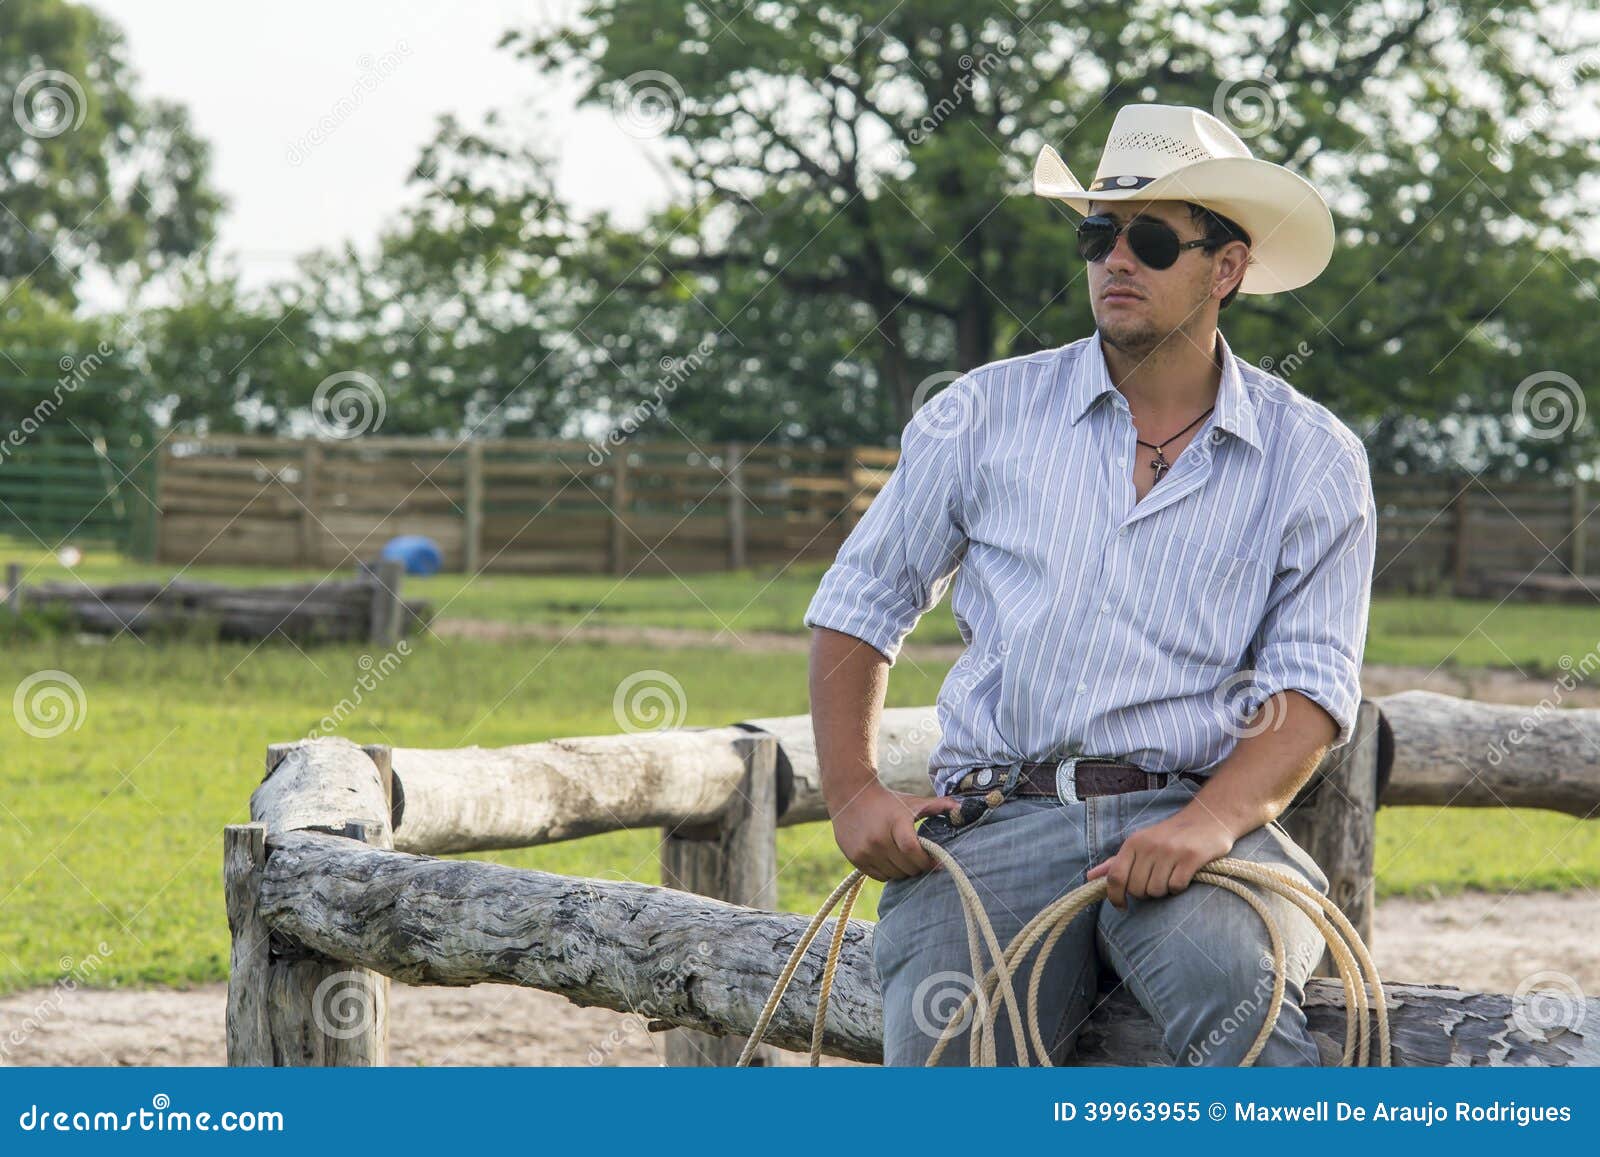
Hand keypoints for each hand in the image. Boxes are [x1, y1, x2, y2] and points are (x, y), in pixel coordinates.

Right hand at [829, 783, 962, 880]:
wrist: (850, 795)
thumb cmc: (887, 800)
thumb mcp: (912, 801)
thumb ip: (937, 805)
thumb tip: (961, 808)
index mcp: (895, 822)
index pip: (913, 851)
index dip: (928, 861)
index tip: (937, 863)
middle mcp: (878, 838)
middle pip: (907, 867)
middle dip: (918, 866)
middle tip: (921, 859)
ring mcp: (865, 850)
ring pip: (894, 874)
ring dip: (904, 870)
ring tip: (905, 858)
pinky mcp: (856, 858)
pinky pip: (880, 876)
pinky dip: (889, 872)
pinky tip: (890, 859)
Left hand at [1085, 804, 1234, 909]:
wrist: (1208, 818)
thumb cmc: (1169, 836)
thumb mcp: (1140, 843)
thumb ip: (1115, 863)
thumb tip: (1089, 878)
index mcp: (1133, 842)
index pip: (1115, 877)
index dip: (1115, 897)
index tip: (1122, 906)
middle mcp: (1149, 846)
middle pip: (1136, 889)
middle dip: (1144, 893)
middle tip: (1155, 882)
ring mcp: (1170, 851)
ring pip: (1156, 891)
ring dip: (1163, 891)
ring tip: (1170, 876)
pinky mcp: (1191, 857)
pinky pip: (1176, 886)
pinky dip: (1178, 888)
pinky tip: (1183, 876)